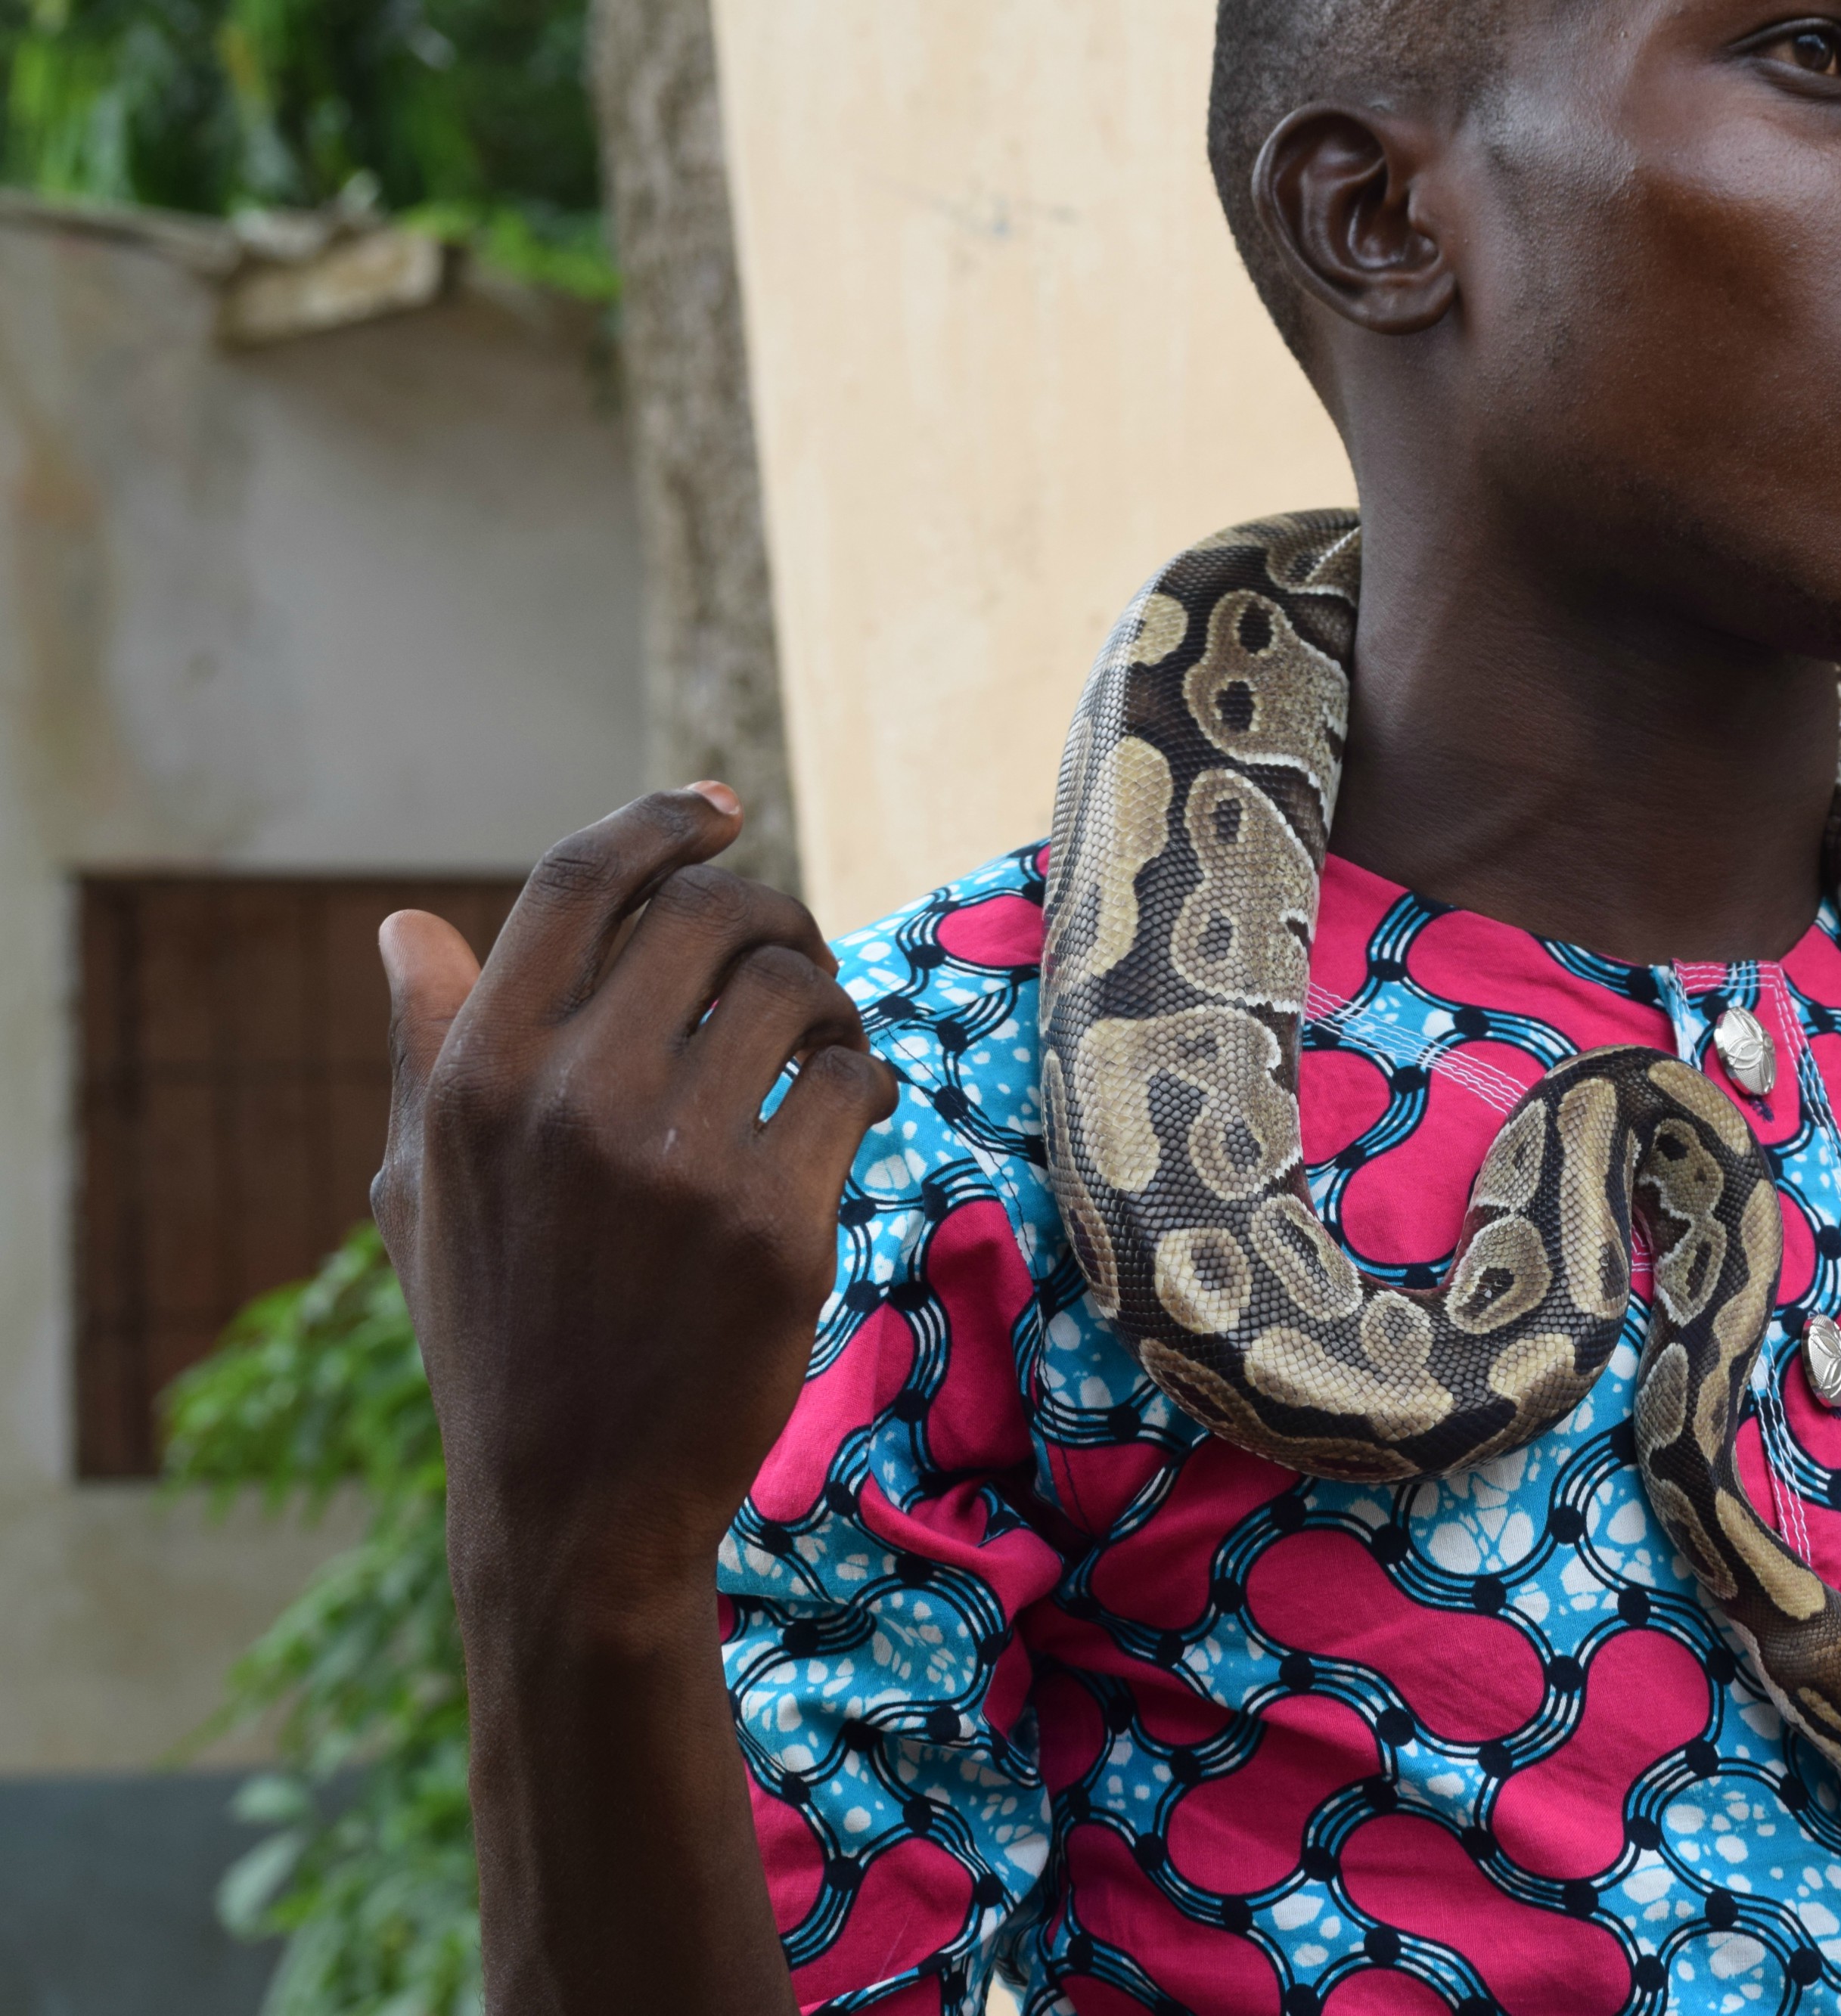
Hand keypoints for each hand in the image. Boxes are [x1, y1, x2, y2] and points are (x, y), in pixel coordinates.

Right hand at [373, 785, 897, 1626]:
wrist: (574, 1504)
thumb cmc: (499, 1333)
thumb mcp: (427, 1189)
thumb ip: (428, 1051)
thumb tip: (405, 928)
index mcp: (477, 1072)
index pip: (578, 880)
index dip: (659, 822)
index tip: (718, 809)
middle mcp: (568, 1099)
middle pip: (708, 915)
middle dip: (768, 916)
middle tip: (790, 960)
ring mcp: (675, 1164)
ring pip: (795, 990)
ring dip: (825, 1001)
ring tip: (817, 1049)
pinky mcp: (774, 1227)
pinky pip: (851, 1086)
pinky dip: (864, 1083)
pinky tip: (849, 1115)